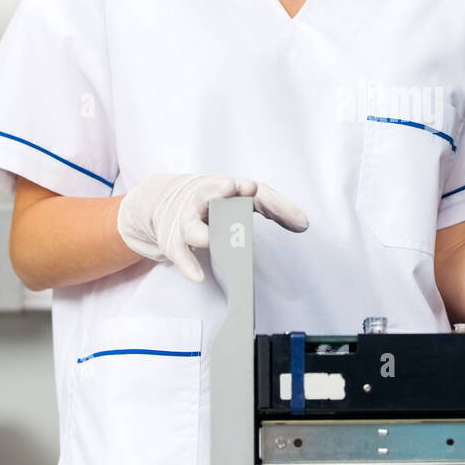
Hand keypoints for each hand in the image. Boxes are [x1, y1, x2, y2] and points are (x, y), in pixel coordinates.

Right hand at [117, 173, 308, 283]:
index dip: (243, 189)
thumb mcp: (242, 197)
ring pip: (191, 227)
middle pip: (207, 195)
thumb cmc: (212, 199)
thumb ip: (274, 208)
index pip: (234, 187)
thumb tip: (304, 224)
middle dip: (218, 193)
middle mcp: (201, 200)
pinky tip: (198, 277)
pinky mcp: (172, 242)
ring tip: (209, 240)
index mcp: (222, 189)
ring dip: (201, 233)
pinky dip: (188, 266)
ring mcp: (185, 221)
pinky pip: (179, 255)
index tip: (250, 188)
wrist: (160, 200)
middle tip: (230, 191)